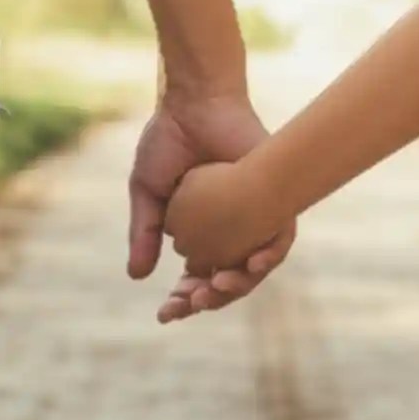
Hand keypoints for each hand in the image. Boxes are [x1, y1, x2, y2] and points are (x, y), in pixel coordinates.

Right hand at [126, 93, 294, 321]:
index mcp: (201, 234)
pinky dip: (269, 256)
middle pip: (226, 281)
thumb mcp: (148, 193)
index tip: (165, 313)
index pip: (196, 280)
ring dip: (236, 286)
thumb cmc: (169, 142)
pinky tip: (252, 267)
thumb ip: (145, 233)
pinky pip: (281, 238)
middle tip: (189, 303)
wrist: (194, 106)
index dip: (182, 302)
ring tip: (213, 290)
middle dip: (207, 300)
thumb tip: (137, 277)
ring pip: (253, 268)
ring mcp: (253, 218)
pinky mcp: (276, 199)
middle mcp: (230, 231)